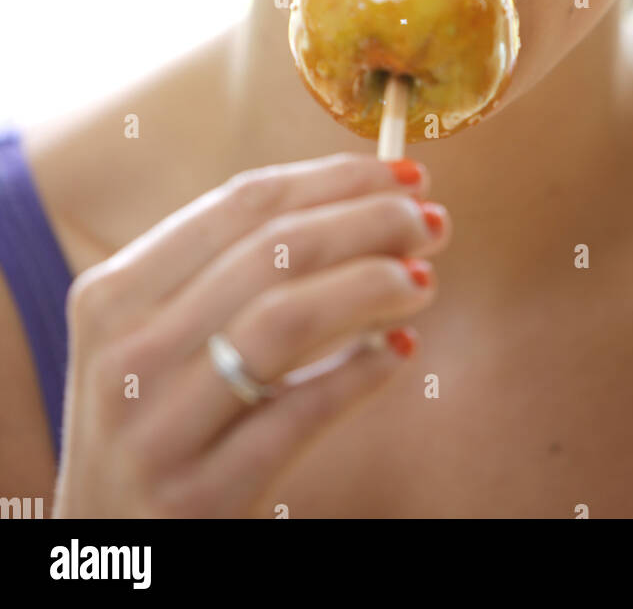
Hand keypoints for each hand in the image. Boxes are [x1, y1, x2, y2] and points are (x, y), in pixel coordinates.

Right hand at [51, 152, 448, 517]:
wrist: (106, 554)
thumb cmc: (152, 424)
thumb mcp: (154, 341)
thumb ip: (231, 275)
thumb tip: (362, 205)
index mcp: (113, 294)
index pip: (241, 204)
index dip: (334, 179)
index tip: (403, 173)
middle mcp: (124, 353)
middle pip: (273, 251)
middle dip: (368, 224)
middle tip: (430, 222)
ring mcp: (155, 428)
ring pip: (286, 319)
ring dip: (371, 286)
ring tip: (422, 279)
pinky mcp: (196, 497)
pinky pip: (298, 415)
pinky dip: (360, 375)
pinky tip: (399, 351)